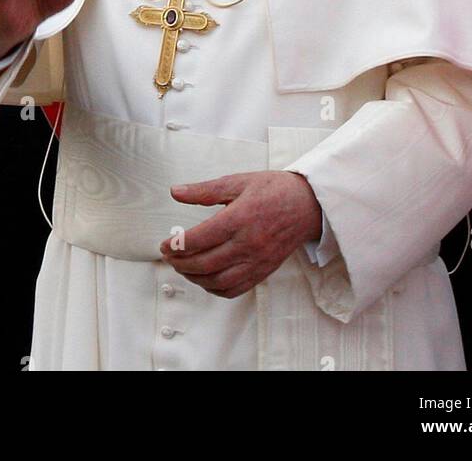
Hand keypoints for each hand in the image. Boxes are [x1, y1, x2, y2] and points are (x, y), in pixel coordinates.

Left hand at [160, 171, 321, 298]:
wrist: (307, 205)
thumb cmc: (274, 190)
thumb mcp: (238, 182)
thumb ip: (204, 190)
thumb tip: (176, 191)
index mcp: (240, 218)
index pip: (200, 239)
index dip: (177, 244)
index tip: (165, 244)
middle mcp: (248, 244)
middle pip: (205, 263)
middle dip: (180, 263)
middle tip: (169, 256)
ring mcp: (256, 261)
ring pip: (217, 281)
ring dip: (194, 278)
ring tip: (183, 267)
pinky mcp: (262, 271)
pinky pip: (234, 289)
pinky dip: (215, 289)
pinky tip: (205, 279)